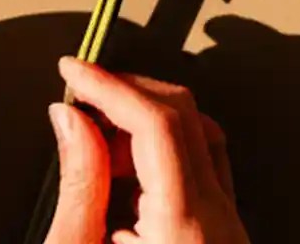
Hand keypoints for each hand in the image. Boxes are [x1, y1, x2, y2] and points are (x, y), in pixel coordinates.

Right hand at [44, 57, 249, 243]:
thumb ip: (80, 184)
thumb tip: (72, 119)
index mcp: (184, 227)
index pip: (157, 125)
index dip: (110, 87)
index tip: (75, 71)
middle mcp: (218, 222)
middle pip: (186, 118)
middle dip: (126, 94)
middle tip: (80, 93)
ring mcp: (227, 228)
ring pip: (199, 136)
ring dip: (143, 119)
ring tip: (95, 133)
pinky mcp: (220, 233)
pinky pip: (201, 167)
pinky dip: (159, 148)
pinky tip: (121, 165)